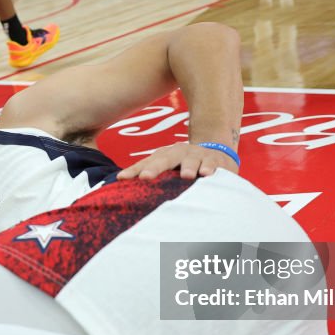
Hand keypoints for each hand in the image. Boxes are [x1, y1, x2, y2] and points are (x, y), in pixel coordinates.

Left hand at [116, 142, 239, 180]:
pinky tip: (207, 174)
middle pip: (164, 159)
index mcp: (164, 155)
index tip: (121, 179)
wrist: (215, 151)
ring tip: (186, 176)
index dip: (133, 170)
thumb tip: (118, 183)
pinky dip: (209, 168)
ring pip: (190, 160)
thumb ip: (148, 173)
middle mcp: (178, 153)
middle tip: (145, 177)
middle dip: (155, 168)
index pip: (145, 163)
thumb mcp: (167, 168)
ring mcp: (197, 155)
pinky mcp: (214, 160)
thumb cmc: (184, 165)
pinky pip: (212, 164)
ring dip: (188, 167)